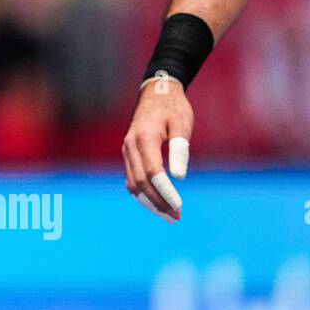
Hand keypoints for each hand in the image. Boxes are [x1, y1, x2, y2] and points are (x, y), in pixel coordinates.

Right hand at [122, 76, 192, 221]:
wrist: (156, 92)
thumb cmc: (173, 108)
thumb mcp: (182, 124)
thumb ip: (179, 149)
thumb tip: (179, 177)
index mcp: (144, 138)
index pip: (152, 173)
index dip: (165, 192)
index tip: (179, 207)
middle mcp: (130, 146)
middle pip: (140, 182)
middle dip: (157, 202)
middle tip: (177, 217)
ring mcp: (127, 150)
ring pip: (132, 183)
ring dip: (149, 201)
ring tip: (169, 215)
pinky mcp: (128, 153)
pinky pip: (131, 178)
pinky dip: (142, 193)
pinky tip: (157, 202)